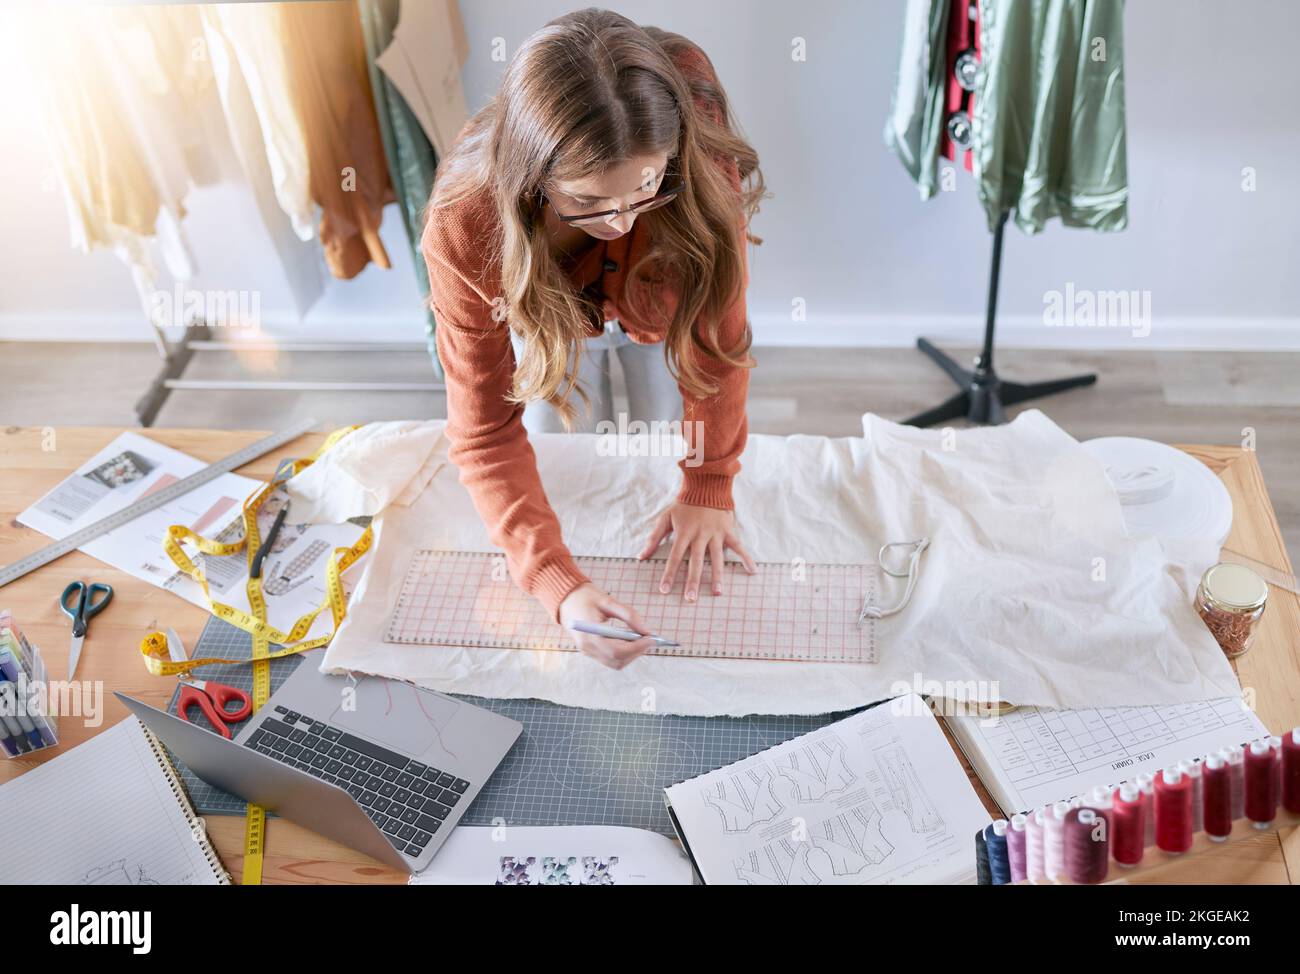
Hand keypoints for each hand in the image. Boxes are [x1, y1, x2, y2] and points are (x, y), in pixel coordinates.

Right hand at [558, 583, 654, 669]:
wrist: (565, 598)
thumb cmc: (585, 597)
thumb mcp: (608, 601)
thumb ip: (629, 615)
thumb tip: (646, 630)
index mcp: (589, 635)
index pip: (617, 651)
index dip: (637, 647)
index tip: (651, 638)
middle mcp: (587, 647)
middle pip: (617, 660)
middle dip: (637, 652)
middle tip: (649, 638)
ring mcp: (587, 651)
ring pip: (615, 663)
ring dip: (631, 654)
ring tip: (640, 639)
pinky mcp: (589, 651)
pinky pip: (609, 659)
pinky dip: (623, 653)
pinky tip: (629, 640)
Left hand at [638, 503, 756, 600]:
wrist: (705, 486)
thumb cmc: (683, 505)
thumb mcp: (665, 518)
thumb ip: (654, 538)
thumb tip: (641, 556)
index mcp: (684, 533)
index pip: (674, 557)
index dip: (669, 574)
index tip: (665, 590)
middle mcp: (700, 535)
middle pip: (695, 562)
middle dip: (692, 581)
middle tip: (690, 599)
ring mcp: (715, 534)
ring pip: (716, 558)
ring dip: (717, 576)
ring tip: (717, 592)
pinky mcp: (728, 531)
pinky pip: (738, 546)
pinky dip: (746, 557)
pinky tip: (752, 571)